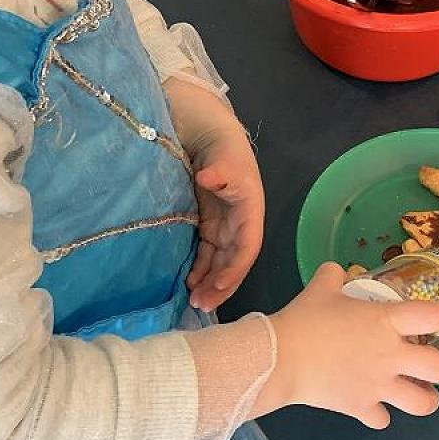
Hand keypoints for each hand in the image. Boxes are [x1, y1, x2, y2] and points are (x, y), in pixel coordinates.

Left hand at [186, 126, 263, 311]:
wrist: (209, 133)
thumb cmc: (221, 146)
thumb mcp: (223, 156)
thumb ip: (219, 170)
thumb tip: (209, 178)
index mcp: (250, 210)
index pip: (247, 246)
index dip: (236, 267)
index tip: (219, 284)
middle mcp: (240, 223)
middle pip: (235, 261)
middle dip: (221, 285)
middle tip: (202, 306)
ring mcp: (224, 226)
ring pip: (221, 262)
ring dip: (210, 283)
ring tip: (194, 302)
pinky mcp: (209, 225)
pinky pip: (207, 254)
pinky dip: (200, 270)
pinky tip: (188, 283)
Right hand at [256, 263, 438, 427]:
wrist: (281, 357)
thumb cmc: (305, 318)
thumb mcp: (321, 286)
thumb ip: (334, 275)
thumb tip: (336, 270)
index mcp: (386, 321)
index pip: (433, 316)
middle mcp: (392, 355)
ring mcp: (379, 386)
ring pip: (422, 403)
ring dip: (428, 399)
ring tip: (424, 392)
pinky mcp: (361, 408)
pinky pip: (382, 419)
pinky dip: (380, 414)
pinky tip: (374, 406)